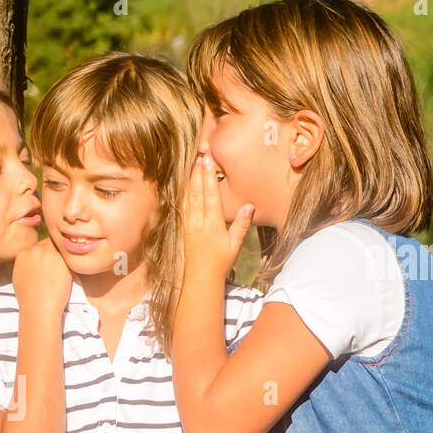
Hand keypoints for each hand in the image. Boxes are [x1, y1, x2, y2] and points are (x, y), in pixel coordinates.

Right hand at [12, 235, 71, 318]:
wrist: (38, 307)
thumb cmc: (29, 298)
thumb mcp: (19, 277)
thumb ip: (25, 265)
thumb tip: (31, 263)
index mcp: (22, 253)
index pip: (37, 247)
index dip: (46, 255)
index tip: (50, 265)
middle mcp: (33, 249)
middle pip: (48, 244)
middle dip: (55, 254)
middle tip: (59, 269)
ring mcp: (46, 252)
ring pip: (59, 248)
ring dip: (63, 258)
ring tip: (62, 274)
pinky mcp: (60, 257)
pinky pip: (68, 255)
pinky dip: (70, 264)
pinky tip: (67, 276)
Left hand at [180, 153, 253, 292]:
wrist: (200, 278)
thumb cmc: (220, 262)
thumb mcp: (235, 245)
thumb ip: (242, 224)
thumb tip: (250, 206)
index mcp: (212, 224)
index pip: (210, 195)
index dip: (208, 176)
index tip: (207, 161)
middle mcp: (198, 222)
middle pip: (197, 192)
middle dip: (198, 172)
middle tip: (198, 154)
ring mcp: (188, 224)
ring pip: (188, 196)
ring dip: (189, 179)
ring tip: (190, 163)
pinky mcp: (183, 227)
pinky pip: (182, 206)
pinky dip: (182, 192)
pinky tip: (183, 183)